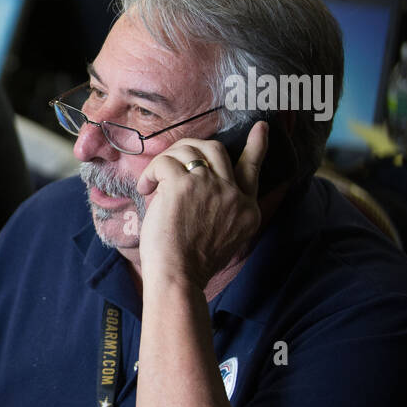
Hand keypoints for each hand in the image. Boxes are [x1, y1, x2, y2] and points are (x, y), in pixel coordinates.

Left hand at [135, 121, 267, 289]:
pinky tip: (145, 188)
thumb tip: (195, 183)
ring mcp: (211, 186)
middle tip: (172, 157)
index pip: (253, 169)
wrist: (178, 277)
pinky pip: (165, 162)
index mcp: (247, 209)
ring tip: (153, 181)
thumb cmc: (190, 264)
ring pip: (191, 149)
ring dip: (167, 160)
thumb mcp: (224, 237)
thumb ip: (222, 210)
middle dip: (191, 147)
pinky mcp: (184, 185)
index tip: (261, 128)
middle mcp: (234, 194)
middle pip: (217, 150)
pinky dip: (151, 172)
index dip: (257, 146)